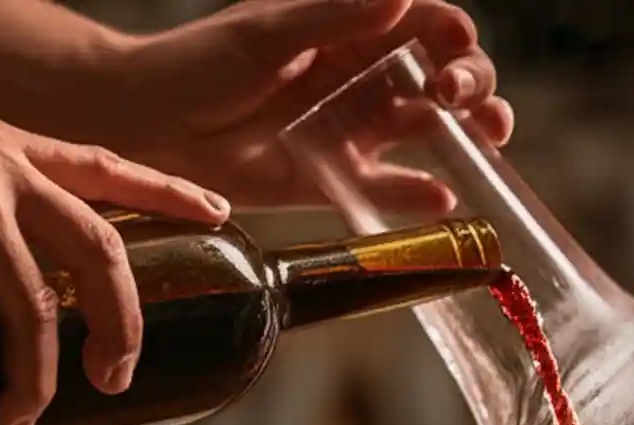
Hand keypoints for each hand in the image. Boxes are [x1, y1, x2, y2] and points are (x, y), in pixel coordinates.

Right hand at [0, 85, 229, 424]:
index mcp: (19, 152)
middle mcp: (10, 179)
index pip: (115, 168)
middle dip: (121, 325)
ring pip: (36, 310)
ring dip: (35, 379)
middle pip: (101, 256)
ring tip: (20, 422)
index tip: (219, 212)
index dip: (171, 191)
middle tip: (114, 378)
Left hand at [105, 0, 511, 209]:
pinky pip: (386, 187)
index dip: (453, 37)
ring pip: (428, 131)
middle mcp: (360, 78)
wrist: (147, 126)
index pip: (426, 26)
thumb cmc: (199, 64)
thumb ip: (333, 16)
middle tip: (465, 98)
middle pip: (441, 79)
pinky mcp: (333, 178)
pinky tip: (442, 198)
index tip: (457, 51)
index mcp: (350, 30)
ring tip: (486, 142)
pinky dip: (417, 194)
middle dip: (472, 85)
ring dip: (466, 135)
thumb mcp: (266, 32)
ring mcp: (351, 130)